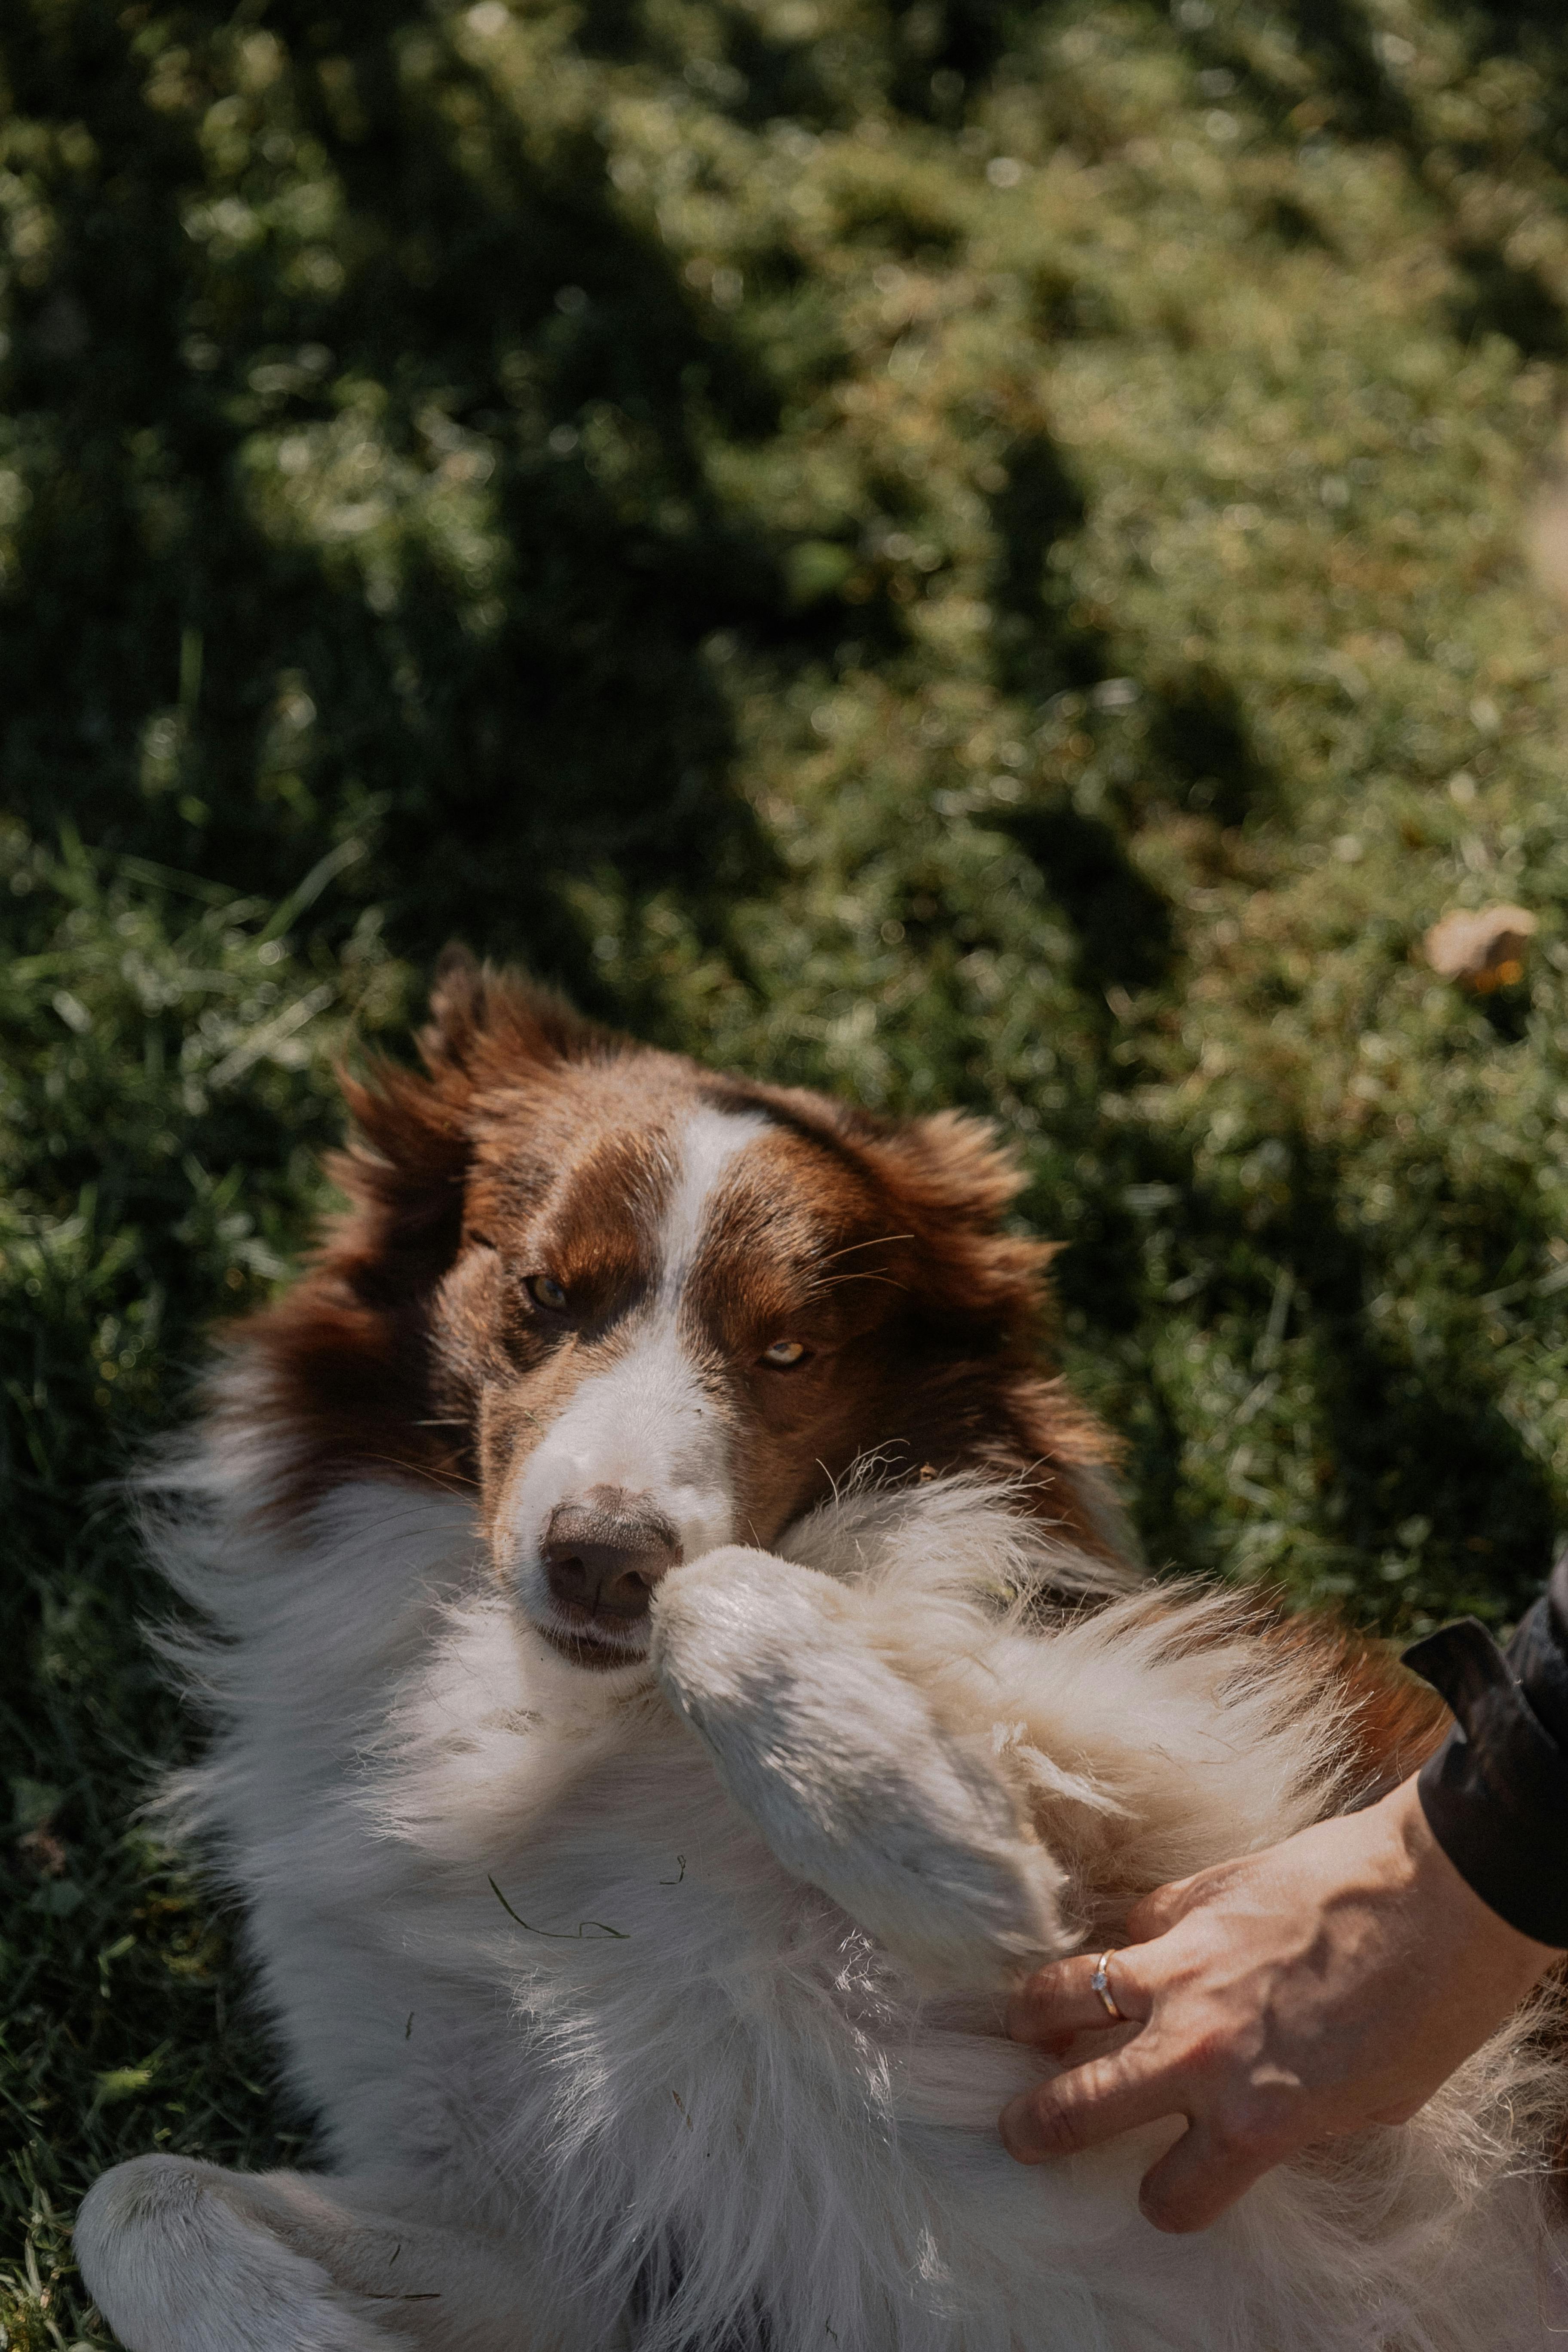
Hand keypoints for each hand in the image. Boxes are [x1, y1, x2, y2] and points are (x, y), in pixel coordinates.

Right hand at [999, 1774, 1556, 2232]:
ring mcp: (1183, 1966)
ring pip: (1062, 1998)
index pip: (1171, 2194)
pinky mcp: (1190, 1897)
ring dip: (1036, 2019)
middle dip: (1037, 2126)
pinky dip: (1136, 1943)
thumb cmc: (1431, 2006)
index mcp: (1253, 2119)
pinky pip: (1135, 1925)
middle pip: (1076, 2107)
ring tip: (1026, 2024)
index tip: (1171, 2184)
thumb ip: (1296, 2115)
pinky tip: (1148, 1947)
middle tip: (1021, 2128)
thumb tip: (1260, 2107)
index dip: (1170, 2197)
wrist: (1443, 1894)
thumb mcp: (1372, 2102)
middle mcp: (1199, 2051)